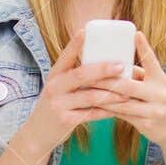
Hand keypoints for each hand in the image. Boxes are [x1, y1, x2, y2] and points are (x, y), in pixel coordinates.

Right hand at [19, 31, 134, 152]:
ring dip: (111, 93)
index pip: (64, 57)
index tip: (84, 30)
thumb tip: (104, 65)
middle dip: (103, 69)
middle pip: (80, 74)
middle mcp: (54, 87)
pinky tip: (120, 109)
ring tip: (128, 91)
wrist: (37, 134)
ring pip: (90, 96)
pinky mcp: (65, 120)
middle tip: (121, 65)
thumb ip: (75, 78)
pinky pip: (91, 114)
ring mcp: (58, 104)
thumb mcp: (59, 89)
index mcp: (54, 76)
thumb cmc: (56, 107)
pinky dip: (107, 111)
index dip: (74, 44)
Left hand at [97, 32, 165, 148]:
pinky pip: (121, 115)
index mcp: (161, 80)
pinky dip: (106, 109)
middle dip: (105, 79)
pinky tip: (93, 105)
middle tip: (86, 71)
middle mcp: (159, 93)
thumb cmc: (160, 102)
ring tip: (84, 89)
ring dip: (101, 95)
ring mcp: (154, 110)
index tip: (136, 34)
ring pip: (121, 102)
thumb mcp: (155, 87)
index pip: (152, 61)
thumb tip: (114, 64)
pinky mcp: (146, 123)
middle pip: (128, 85)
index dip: (144, 48)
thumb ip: (138, 76)